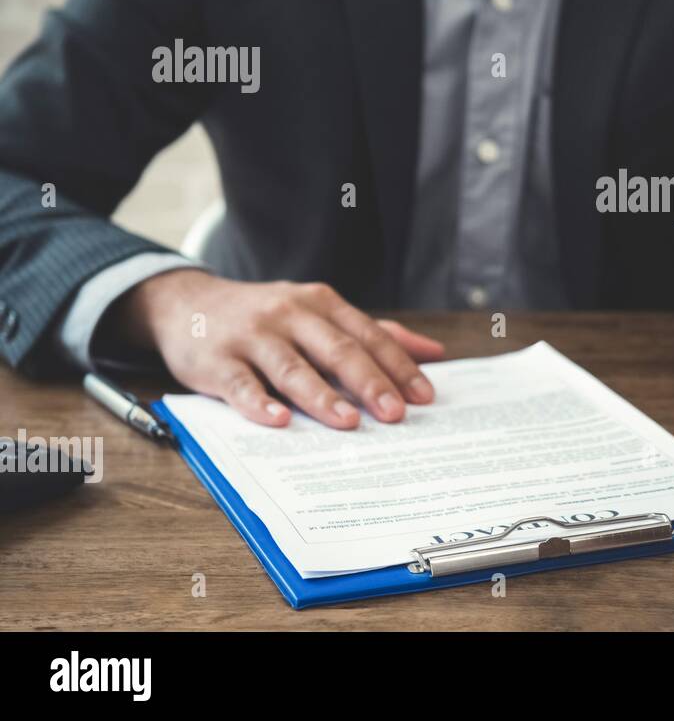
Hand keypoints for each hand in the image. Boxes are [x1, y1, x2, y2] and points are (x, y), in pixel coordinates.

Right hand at [112, 269, 443, 428]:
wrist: (188, 303)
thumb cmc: (267, 317)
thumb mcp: (320, 314)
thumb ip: (374, 333)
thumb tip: (433, 351)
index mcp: (321, 304)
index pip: (368, 336)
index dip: (398, 366)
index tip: (424, 396)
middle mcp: (290, 315)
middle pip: (336, 350)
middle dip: (369, 382)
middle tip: (395, 413)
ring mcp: (252, 337)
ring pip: (292, 368)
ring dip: (322, 396)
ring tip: (349, 421)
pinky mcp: (217, 360)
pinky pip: (240, 384)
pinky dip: (259, 403)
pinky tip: (280, 420)